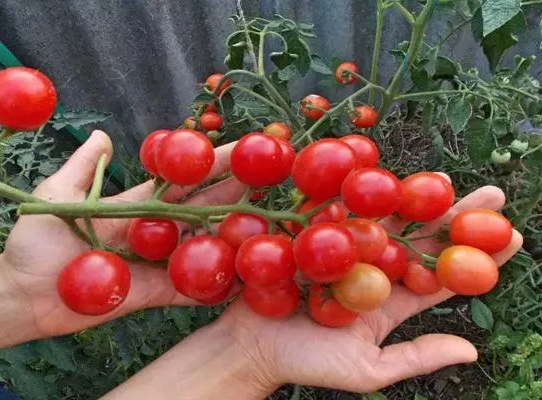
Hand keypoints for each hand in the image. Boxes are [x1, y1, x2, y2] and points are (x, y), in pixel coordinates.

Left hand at [0, 130, 244, 336]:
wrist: (22, 293)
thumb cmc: (35, 241)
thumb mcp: (56, 194)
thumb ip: (84, 167)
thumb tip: (101, 134)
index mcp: (135, 205)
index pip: (181, 180)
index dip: (209, 163)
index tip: (241, 147)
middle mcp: (153, 231)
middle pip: (201, 208)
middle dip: (235, 191)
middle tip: (269, 176)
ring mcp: (156, 263)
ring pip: (202, 245)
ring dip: (233, 235)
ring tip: (268, 222)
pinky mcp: (153, 293)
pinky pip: (189, 288)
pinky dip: (215, 284)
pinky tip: (245, 276)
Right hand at [219, 184, 522, 392]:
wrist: (249, 344)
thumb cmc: (306, 361)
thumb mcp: (366, 368)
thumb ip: (416, 356)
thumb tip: (472, 349)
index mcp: (389, 301)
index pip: (441, 277)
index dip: (478, 259)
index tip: (514, 236)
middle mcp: (372, 270)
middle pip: (421, 238)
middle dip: (456, 217)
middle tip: (492, 194)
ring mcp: (343, 249)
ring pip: (386, 217)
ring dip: (416, 196)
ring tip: (447, 176)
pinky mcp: (314, 234)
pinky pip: (340, 208)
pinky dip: (360, 190)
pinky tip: (383, 170)